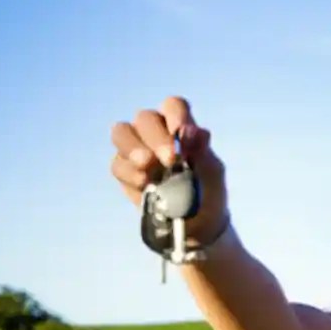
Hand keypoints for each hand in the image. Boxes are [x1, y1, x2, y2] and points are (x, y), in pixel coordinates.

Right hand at [110, 96, 228, 244]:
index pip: (173, 106)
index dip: (176, 115)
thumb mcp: (212, 171)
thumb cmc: (208, 191)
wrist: (198, 223)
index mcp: (180, 125)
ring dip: (133, 147)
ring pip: (121, 133)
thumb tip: (192, 131)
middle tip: (169, 159)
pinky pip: (118, 164)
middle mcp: (154, 131)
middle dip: (156, 136)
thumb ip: (202, 150)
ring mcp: (136, 148)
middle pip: (145, 118)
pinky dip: (129, 172)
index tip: (183, 133)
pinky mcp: (124, 170)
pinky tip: (144, 183)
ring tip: (148, 165)